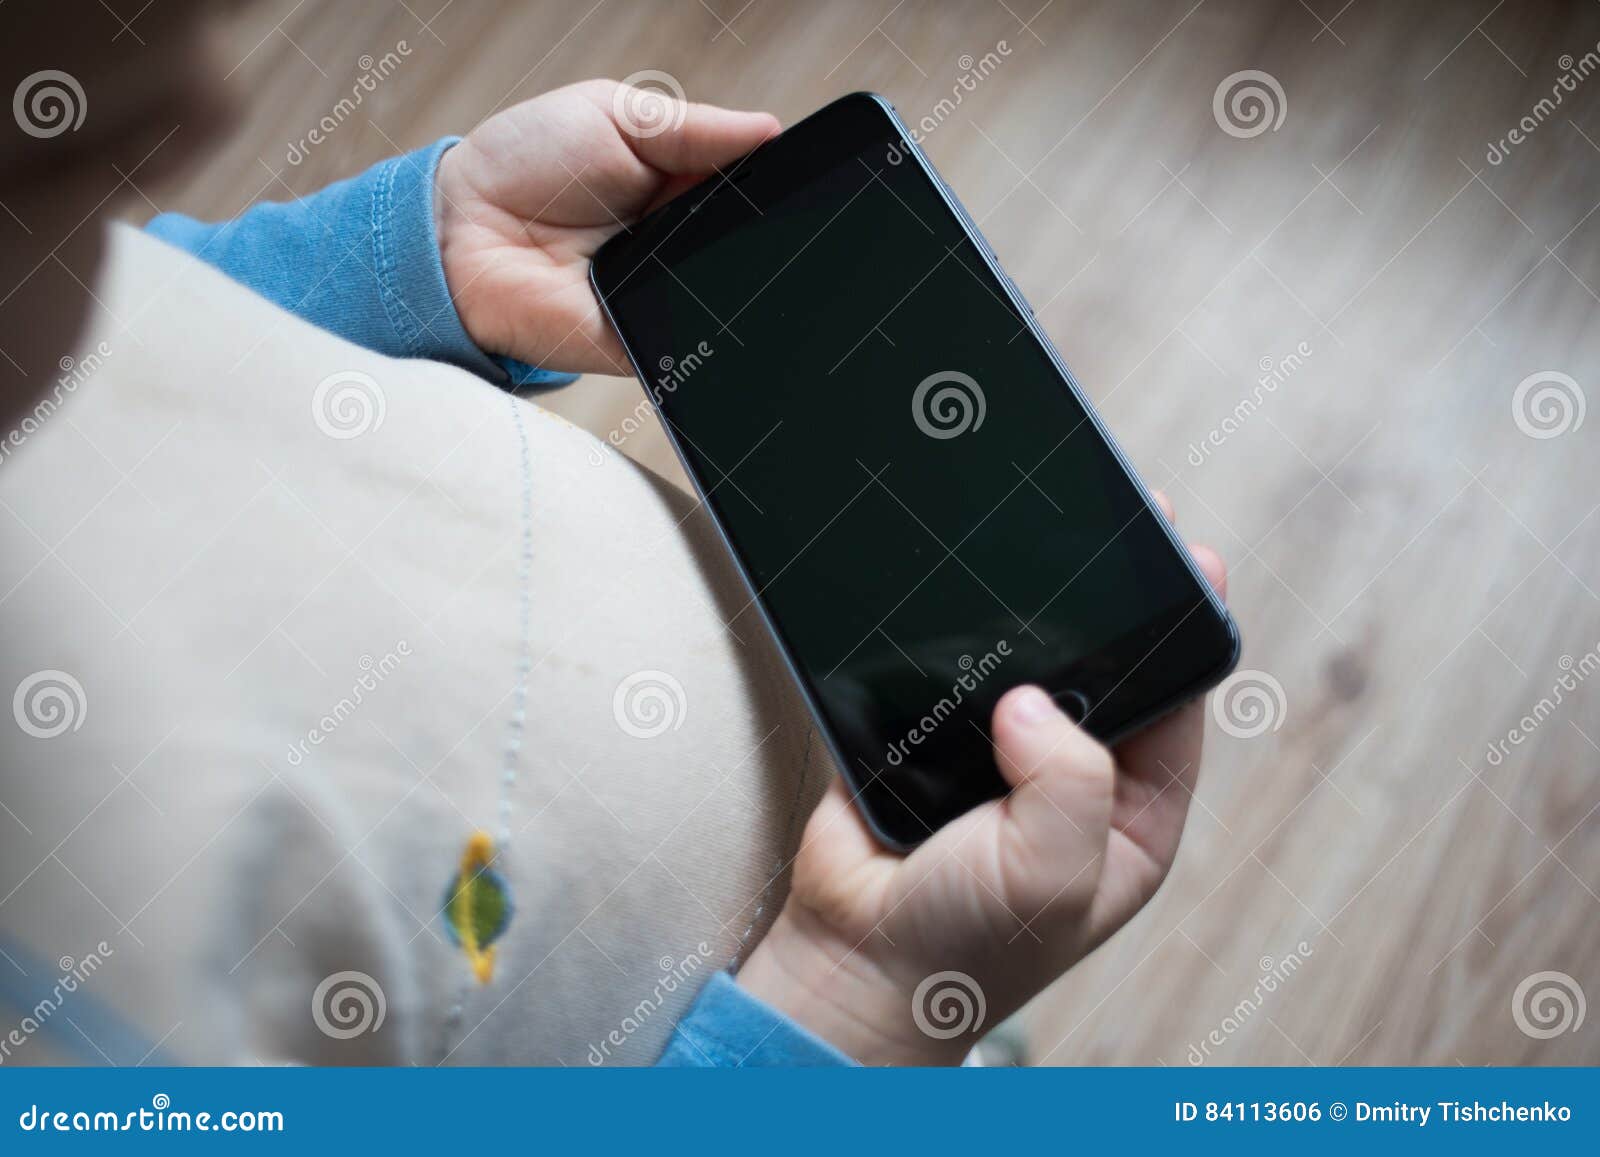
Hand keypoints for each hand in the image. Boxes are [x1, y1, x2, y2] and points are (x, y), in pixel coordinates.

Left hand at [434, 79, 778, 374]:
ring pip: (732, 290)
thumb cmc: (524, 164)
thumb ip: (693, 128)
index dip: (775, 179)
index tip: (795, 169)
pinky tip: (688, 284)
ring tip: (698, 239)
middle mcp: (683, 244)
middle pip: (751, 240)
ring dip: (730, 265)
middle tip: (739, 205)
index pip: (751, 187)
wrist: (460, 234)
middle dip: (756, 222)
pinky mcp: (648, 341)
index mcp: (683, 186)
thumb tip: (771, 130)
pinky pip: (694, 339)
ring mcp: (669, 296)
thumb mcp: (613, 115)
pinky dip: (700, 316)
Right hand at [738, 495, 1226, 1063]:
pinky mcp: (930, 737)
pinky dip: (947, 635)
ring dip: (1024, 615)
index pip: (1175, 706)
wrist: (850, 961)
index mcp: (1130, 814)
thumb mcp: (1051, 876)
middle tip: (1115, 524)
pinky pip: (947, 671)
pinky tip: (955, 589)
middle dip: (1106, 606)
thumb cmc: (965, 946)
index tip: (1192, 559)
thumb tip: (1031, 700)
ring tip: (1035, 546)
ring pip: (1025, 662)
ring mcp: (1000, 754)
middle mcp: (1072, 778)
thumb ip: (1068, 784)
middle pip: (1104, 670)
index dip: (1186, 635)